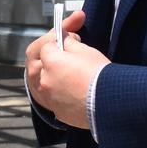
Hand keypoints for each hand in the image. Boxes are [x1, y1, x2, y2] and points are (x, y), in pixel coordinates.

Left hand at [24, 10, 106, 129]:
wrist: (111, 103)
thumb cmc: (98, 73)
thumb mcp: (85, 50)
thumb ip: (69, 42)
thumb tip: (64, 41)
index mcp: (50, 62)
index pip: (46, 44)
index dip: (58, 37)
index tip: (73, 36)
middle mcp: (43, 81)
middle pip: (35, 61)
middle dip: (46, 53)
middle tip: (61, 48)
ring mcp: (48, 98)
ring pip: (37, 81)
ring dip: (45, 71)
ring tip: (58, 66)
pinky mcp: (56, 111)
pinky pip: (48, 97)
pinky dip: (53, 89)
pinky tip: (64, 85)